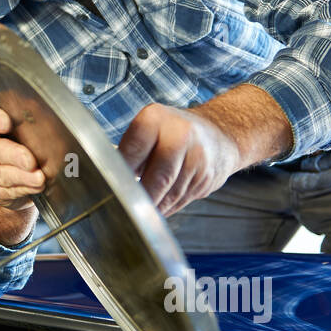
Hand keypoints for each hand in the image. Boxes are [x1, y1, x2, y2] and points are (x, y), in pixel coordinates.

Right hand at [0, 106, 44, 244]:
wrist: (3, 168)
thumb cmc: (9, 140)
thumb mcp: (12, 126)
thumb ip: (21, 122)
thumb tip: (43, 120)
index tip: (7, 122)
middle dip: (13, 156)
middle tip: (30, 161)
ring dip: (21, 177)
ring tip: (39, 178)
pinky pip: (4, 192)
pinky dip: (23, 189)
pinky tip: (36, 186)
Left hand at [117, 104, 241, 216]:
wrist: (220, 132)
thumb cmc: (173, 132)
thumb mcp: (150, 127)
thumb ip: (131, 150)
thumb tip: (110, 179)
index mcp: (157, 118)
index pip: (134, 150)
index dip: (120, 173)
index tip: (110, 188)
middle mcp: (181, 135)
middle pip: (158, 177)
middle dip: (140, 198)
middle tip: (125, 209)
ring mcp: (198, 157)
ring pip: (171, 194)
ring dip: (153, 208)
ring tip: (138, 213)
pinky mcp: (207, 178)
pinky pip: (182, 200)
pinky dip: (167, 207)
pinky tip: (158, 207)